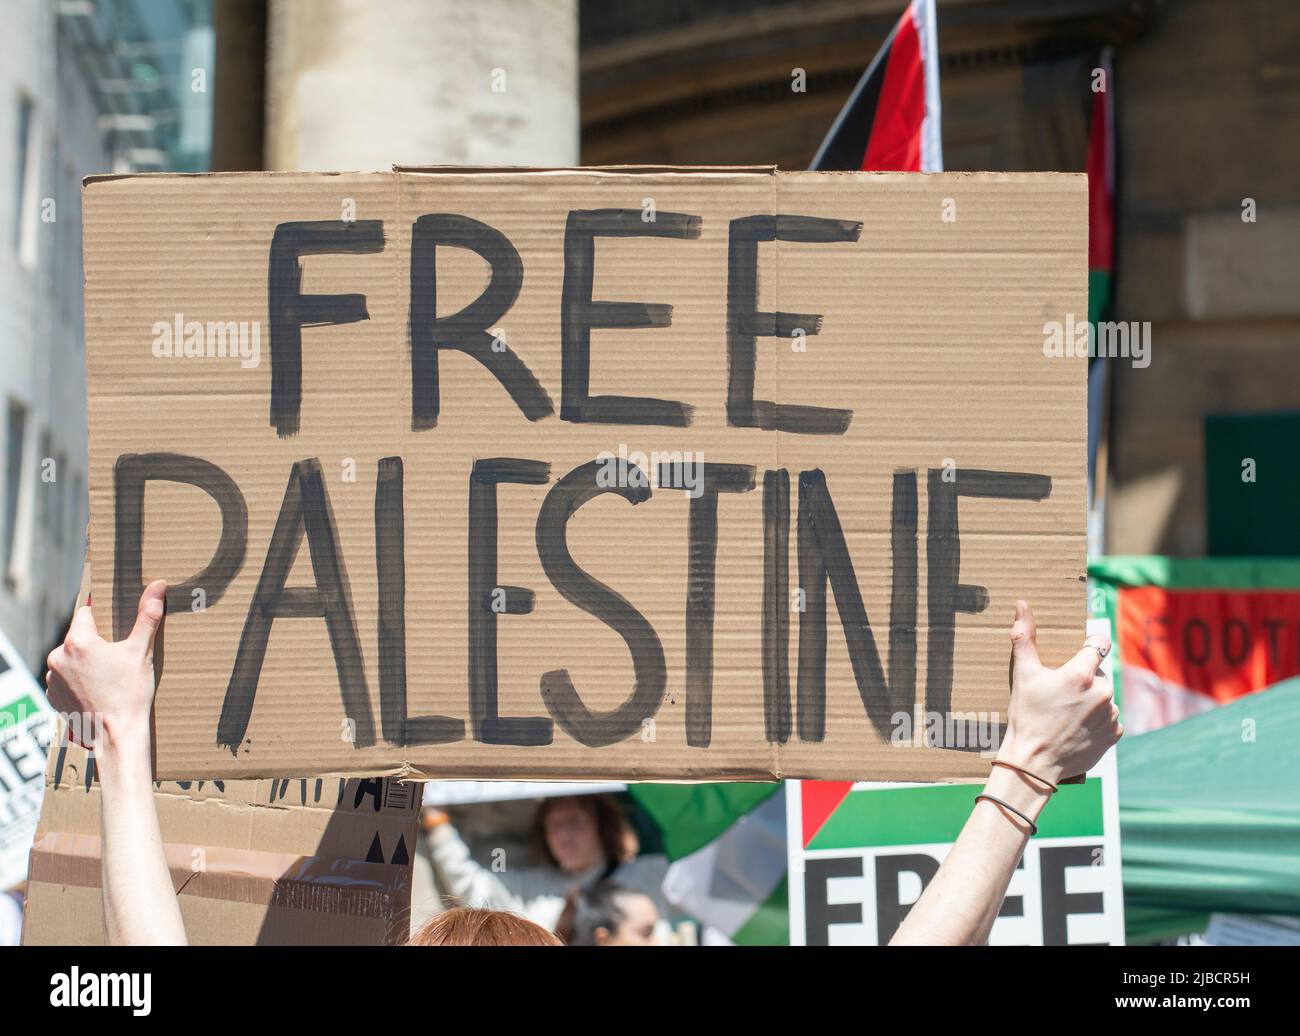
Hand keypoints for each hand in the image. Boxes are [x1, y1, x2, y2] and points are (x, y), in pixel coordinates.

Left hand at [45, 580, 167, 753]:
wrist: (116, 735)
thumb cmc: (130, 693)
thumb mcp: (141, 651)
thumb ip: (148, 615)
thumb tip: (158, 584)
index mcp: (78, 641)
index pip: (85, 613)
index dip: (102, 618)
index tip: (116, 629)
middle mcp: (58, 656)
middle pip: (78, 636)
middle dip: (96, 642)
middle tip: (118, 656)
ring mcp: (52, 677)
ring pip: (70, 657)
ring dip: (85, 660)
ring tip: (108, 675)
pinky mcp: (52, 694)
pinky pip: (65, 676)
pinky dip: (78, 678)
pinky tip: (97, 688)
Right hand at [997, 600, 1120, 786]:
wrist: (1034, 762)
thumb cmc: (1026, 716)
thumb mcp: (1023, 674)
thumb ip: (1024, 637)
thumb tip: (1022, 604)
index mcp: (1082, 674)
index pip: (1099, 643)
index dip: (1090, 644)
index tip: (1080, 650)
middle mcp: (1103, 692)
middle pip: (1098, 673)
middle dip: (1083, 679)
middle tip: (1060, 693)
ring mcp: (1111, 715)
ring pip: (1104, 697)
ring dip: (1091, 700)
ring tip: (1066, 712)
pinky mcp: (1114, 735)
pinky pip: (1110, 719)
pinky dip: (1097, 720)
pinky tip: (1077, 727)